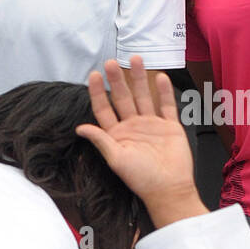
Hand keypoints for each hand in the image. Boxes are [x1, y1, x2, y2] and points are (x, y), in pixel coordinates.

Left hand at [76, 57, 202, 225]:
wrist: (168, 188)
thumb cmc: (141, 178)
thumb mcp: (116, 159)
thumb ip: (101, 141)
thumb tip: (79, 128)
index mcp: (117, 134)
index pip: (103, 109)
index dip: (97, 92)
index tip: (93, 75)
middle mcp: (132, 127)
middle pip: (122, 98)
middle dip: (117, 80)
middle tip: (112, 62)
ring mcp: (151, 125)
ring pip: (143, 97)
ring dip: (139, 79)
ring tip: (136, 60)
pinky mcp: (169, 127)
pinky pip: (166, 105)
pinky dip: (164, 92)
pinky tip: (160, 78)